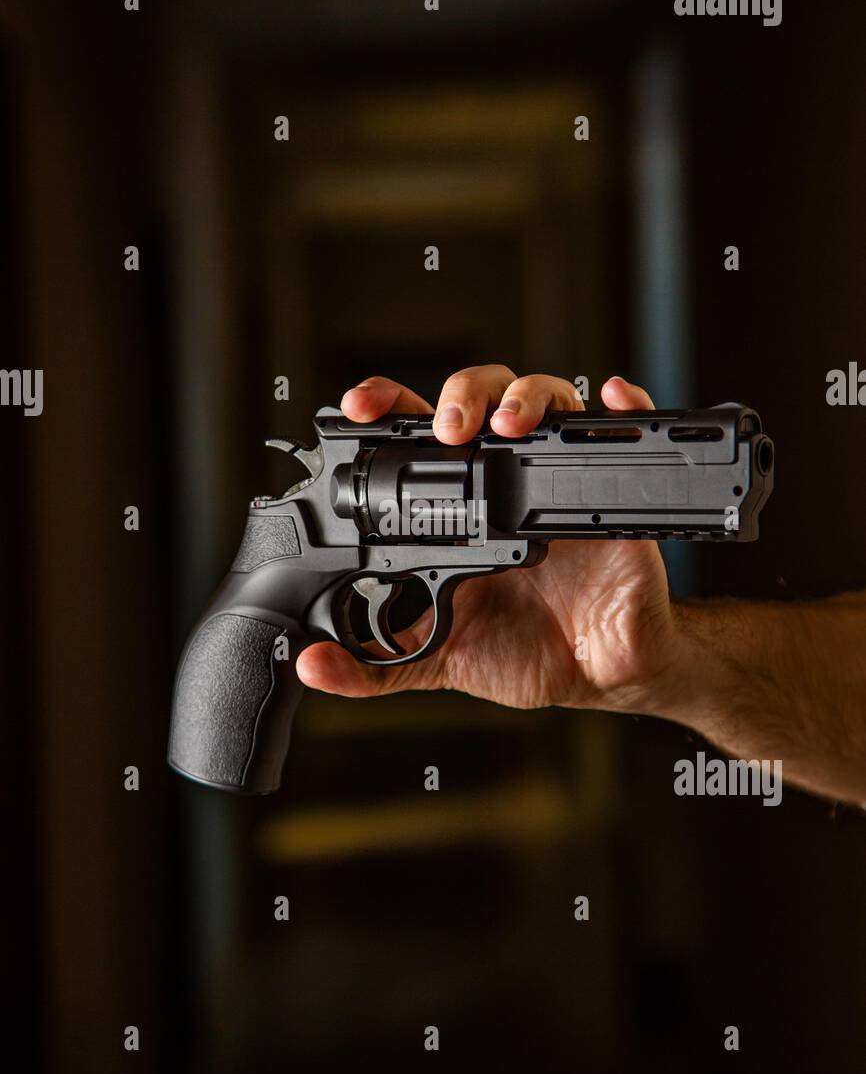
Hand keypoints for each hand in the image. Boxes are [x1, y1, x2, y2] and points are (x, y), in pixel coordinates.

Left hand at [297, 366, 685, 714]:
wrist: (597, 677)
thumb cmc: (523, 653)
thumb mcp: (439, 662)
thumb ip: (374, 668)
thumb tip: (311, 666)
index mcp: (454, 512)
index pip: (412, 440)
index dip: (384, 411)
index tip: (355, 411)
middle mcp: (502, 483)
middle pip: (478, 402)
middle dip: (458, 395)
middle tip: (447, 426)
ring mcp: (556, 484)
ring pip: (543, 401)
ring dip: (524, 397)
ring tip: (505, 425)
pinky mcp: (609, 495)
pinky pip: (623, 430)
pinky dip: (624, 403)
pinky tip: (613, 396)